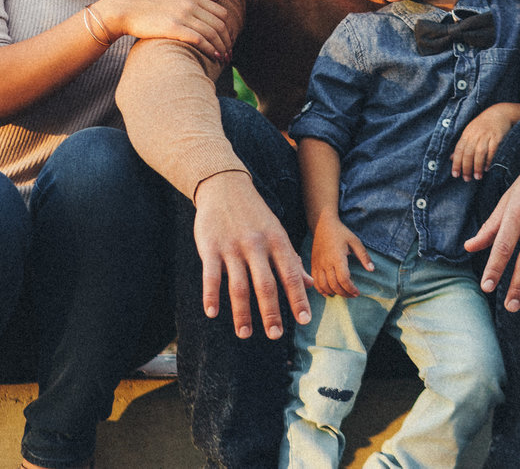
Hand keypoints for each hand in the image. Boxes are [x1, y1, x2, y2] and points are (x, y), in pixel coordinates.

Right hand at [97, 0, 229, 61]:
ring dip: (221, 48)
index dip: (229, 29)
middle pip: (220, 25)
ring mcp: (183, 15)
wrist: (128, 9)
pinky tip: (214, 57)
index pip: (222, 13)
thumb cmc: (151, 3)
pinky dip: (210, 49)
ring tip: (224, 59)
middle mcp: (191, 4)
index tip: (228, 41)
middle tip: (229, 54)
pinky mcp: (173, 27)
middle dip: (228, 41)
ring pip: (212, 33)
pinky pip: (199, 40)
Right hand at [192, 171, 312, 338]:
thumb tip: (309, 284)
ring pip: (238, 285)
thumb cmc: (255, 214)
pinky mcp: (210, 246)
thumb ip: (292, 260)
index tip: (304, 321)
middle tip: (275, 335)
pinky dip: (211, 295)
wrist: (224, 185)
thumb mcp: (277, 233)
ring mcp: (232, 246)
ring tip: (245, 333)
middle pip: (265, 284)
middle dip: (271, 312)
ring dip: (242, 312)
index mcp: (276, 241)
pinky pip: (210, 275)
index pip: (291, 274)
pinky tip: (212, 313)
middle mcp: (256, 245)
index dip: (298, 298)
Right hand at [310, 216, 373, 297]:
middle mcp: (326, 263)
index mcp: (337, 257)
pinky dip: (321, 290)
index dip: (351, 289)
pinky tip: (329, 292)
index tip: (357, 292)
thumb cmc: (341, 233)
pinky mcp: (313, 265)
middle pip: (334, 285)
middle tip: (352, 295)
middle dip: (345, 293)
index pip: (343, 279)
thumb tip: (372, 270)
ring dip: (333, 293)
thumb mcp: (355, 241)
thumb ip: (364, 256)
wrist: (322, 225)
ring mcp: (318, 264)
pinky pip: (315, 282)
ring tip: (343, 293)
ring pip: (323, 286)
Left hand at [451, 101, 519, 180]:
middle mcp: (475, 134)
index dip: (456, 163)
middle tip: (467, 179)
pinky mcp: (497, 137)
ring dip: (477, 166)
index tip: (455, 174)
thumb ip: (462, 145)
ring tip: (477, 177)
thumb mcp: (470, 132)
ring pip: (479, 152)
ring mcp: (486, 135)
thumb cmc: (483, 125)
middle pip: (468, 152)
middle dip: (466, 167)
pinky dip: (489, 160)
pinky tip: (487, 168)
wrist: (499, 113)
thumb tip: (451, 158)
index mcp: (467, 134)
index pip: (459, 150)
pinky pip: (492, 150)